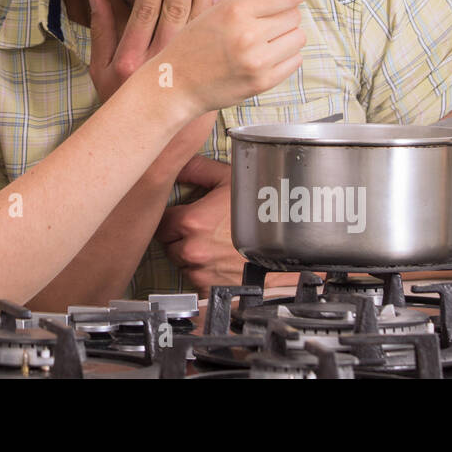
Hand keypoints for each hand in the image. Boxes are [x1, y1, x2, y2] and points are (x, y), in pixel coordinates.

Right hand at [86, 0, 219, 103]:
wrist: (148, 134)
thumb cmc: (121, 100)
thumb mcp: (100, 69)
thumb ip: (101, 30)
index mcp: (130, 58)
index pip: (146, 11)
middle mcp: (157, 61)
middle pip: (174, 11)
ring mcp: (183, 68)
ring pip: (197, 22)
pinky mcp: (202, 74)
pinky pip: (213, 41)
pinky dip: (216, 16)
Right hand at [154, 0, 306, 117]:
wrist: (178, 83)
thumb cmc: (197, 41)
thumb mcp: (220, 7)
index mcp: (236, 11)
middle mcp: (248, 35)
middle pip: (295, 15)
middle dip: (286, 15)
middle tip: (267, 21)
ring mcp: (257, 61)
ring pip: (298, 37)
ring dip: (287, 36)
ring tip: (265, 40)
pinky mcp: (263, 82)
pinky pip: (295, 60)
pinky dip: (285, 56)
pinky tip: (265, 56)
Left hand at [156, 154, 301, 297]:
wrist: (290, 253)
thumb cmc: (264, 215)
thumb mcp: (232, 181)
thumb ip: (199, 169)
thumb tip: (177, 162)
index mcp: (192, 222)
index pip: (161, 220)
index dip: (171, 216)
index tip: (182, 214)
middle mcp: (192, 250)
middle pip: (169, 243)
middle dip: (179, 236)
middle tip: (201, 228)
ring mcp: (201, 272)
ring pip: (181, 263)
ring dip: (191, 255)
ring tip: (214, 244)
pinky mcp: (211, 289)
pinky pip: (196, 280)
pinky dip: (203, 272)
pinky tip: (221, 260)